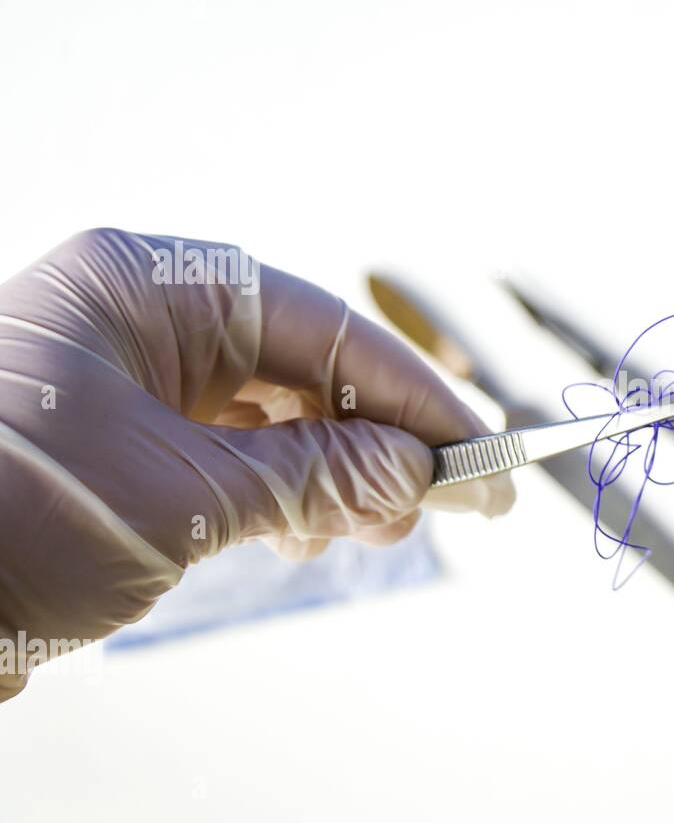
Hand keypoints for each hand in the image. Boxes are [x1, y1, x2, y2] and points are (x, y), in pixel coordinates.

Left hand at [0, 229, 513, 699]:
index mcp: (146, 287)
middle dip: (378, 439)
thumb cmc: (1, 516)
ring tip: (374, 532)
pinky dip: (289, 496)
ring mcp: (134, 386)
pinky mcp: (128, 448)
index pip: (318, 326)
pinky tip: (313, 535)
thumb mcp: (181, 494)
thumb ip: (315, 476)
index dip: (410, 390)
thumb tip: (422, 471)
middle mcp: (144, 323)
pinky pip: (239, 457)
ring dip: (339, 475)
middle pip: (304, 369)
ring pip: (278, 418)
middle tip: (449, 501)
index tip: (478, 446)